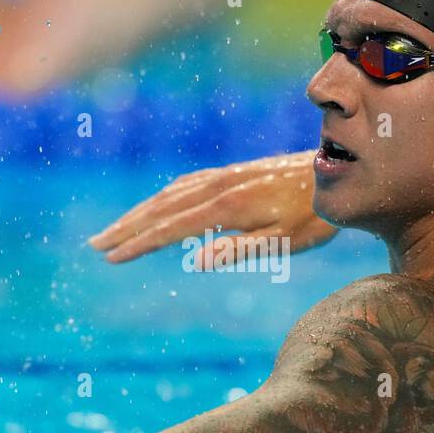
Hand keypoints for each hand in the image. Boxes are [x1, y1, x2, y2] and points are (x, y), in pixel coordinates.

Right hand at [88, 151, 337, 266]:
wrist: (338, 172)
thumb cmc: (316, 216)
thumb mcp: (285, 242)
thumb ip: (241, 249)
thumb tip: (198, 260)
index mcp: (230, 206)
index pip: (172, 227)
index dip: (139, 243)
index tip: (111, 257)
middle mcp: (221, 185)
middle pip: (161, 207)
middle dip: (126, 227)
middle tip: (95, 245)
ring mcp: (225, 176)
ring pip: (170, 194)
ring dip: (139, 212)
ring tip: (114, 230)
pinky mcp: (232, 174)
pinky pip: (186, 184)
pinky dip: (162, 198)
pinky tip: (154, 206)